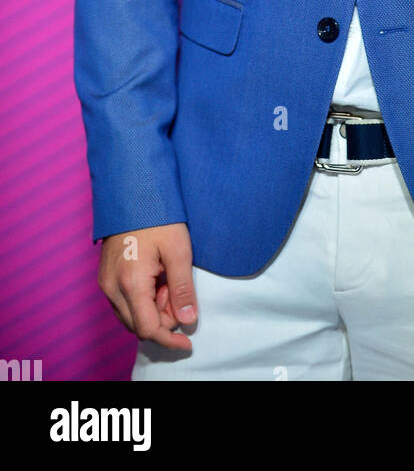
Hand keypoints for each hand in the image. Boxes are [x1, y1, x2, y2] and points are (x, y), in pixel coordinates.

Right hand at [98, 223, 196, 349]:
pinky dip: (142, 300)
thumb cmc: (158, 217)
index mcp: (130, 283)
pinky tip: (155, 278)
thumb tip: (188, 320)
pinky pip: (124, 303)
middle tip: (176, 287)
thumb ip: (182, 288)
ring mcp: (105, 283)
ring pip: (130, 316)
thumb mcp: (179, 251)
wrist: (132, 193)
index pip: (148, 329)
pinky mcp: (105, 277)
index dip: (169, 339)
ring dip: (152, 308)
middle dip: (163, 317)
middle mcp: (111, 288)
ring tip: (166, 278)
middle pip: (138, 325)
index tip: (188, 342)